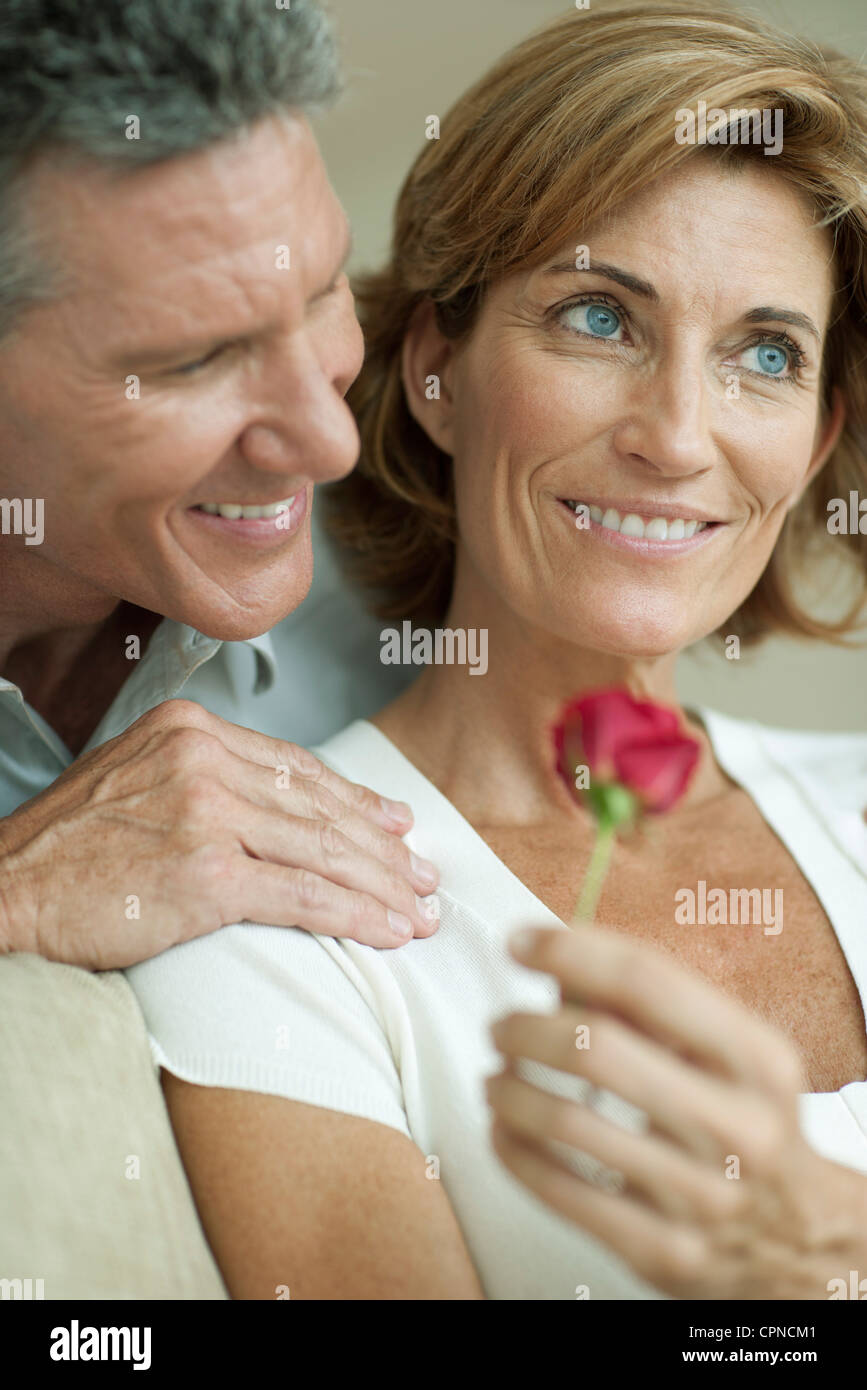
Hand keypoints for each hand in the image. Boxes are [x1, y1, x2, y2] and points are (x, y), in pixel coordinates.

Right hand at [0, 698, 438, 968]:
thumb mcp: (133, 780)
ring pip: (323, 850)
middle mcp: (203, 758)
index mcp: (190, 728)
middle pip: (319, 806)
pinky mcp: (206, 874)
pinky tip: (387, 932)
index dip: (355, 799)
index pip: (296, 765)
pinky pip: (303, 896)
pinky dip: (355, 916)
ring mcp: (206, 812)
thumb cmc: (64, 849)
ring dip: (382, 885)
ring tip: (419, 911)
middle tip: (423, 876)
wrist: (4, 889)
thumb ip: (203, 780)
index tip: (395, 825)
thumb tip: (276, 811)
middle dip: (382, 848)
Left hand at [487, 924, 866, 1298]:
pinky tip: (503, 1128)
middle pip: (595, 1049)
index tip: (520, 943)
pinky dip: (514, 1150)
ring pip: (567, 1123)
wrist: (798, 1236)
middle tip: (501, 1026)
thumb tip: (556, 967)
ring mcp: (701, 1196)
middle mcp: (738, 1127)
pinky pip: (561, 1191)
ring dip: (510, 1089)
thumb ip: (655, 1009)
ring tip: (495, 1076)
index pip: (647, 981)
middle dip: (525, 1027)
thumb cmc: (744, 1122)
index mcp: (759, 1061)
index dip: (570, 952)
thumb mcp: (733, 1056)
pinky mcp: (663, 1252)